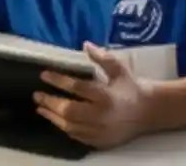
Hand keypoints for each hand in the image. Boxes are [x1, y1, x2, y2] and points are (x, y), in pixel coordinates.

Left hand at [33, 43, 153, 149]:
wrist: (148, 111)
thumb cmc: (131, 87)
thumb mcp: (119, 69)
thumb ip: (102, 58)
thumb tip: (85, 44)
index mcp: (106, 96)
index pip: (77, 88)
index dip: (58, 80)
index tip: (44, 75)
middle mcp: (101, 115)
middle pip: (68, 110)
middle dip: (50, 101)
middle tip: (37, 94)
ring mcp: (99, 131)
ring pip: (69, 126)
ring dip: (52, 116)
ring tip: (40, 107)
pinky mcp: (99, 141)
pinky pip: (76, 136)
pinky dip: (63, 127)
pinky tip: (56, 119)